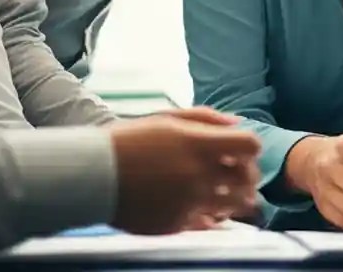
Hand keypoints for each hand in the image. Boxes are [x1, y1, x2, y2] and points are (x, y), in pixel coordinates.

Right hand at [109, 112, 260, 234]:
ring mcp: (189, 202)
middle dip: (247, 176)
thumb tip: (236, 122)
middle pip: (247, 179)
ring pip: (233, 205)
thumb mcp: (167, 119)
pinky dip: (210, 216)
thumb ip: (206, 118)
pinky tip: (200, 207)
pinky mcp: (177, 224)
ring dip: (234, 199)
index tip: (239, 152)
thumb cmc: (129, 141)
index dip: (249, 149)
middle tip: (238, 177)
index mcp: (197, 144)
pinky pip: (208, 223)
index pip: (249, 145)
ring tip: (224, 195)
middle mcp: (198, 174)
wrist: (93, 174)